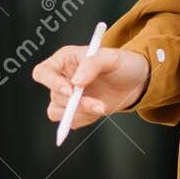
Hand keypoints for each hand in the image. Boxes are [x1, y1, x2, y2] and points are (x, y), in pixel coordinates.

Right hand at [33, 46, 151, 130]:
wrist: (136, 82)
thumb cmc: (122, 64)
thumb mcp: (111, 57)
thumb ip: (92, 64)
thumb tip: (76, 82)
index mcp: (64, 60)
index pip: (43, 72)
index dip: (51, 83)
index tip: (71, 91)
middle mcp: (62, 79)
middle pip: (54, 96)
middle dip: (75, 103)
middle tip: (96, 104)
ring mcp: (68, 97)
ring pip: (58, 112)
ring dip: (80, 113)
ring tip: (100, 107)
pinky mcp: (76, 111)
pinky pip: (71, 121)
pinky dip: (85, 119)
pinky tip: (99, 109)